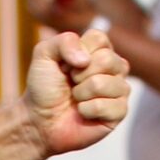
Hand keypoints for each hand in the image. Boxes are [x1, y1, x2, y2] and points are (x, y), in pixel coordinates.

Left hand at [21, 30, 130, 156]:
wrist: (40, 120)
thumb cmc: (45, 87)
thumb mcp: (44, 55)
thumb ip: (64, 42)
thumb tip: (86, 59)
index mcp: (100, 50)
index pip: (99, 38)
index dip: (78, 52)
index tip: (66, 66)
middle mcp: (114, 68)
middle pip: (106, 59)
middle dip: (79, 74)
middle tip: (71, 84)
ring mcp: (119, 90)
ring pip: (105, 83)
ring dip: (81, 93)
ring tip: (76, 99)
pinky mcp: (119, 112)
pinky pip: (106, 106)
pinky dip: (87, 110)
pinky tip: (83, 113)